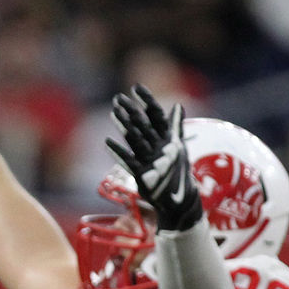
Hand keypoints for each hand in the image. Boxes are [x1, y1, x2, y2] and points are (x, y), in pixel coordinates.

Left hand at [105, 84, 199, 230]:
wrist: (181, 201)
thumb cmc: (177, 171)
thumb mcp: (178, 147)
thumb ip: (175, 126)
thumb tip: (178, 104)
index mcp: (170, 140)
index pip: (158, 115)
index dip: (147, 100)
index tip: (136, 87)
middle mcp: (163, 148)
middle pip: (145, 125)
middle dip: (131, 110)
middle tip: (118, 98)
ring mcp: (154, 162)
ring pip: (137, 140)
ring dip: (124, 126)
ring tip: (113, 112)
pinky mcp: (144, 176)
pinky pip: (129, 161)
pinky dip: (118, 152)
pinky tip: (106, 141)